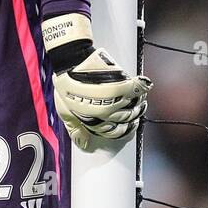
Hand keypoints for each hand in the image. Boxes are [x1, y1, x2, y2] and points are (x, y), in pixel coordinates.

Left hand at [41, 13, 151, 152]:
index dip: (122, 130)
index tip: (126, 127)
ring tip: (138, 103)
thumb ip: (75, 130)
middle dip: (131, 118)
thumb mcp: (65, 112)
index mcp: (94, 120)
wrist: (71, 63)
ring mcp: (117, 97)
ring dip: (138, 106)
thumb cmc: (66, 85)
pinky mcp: (123, 82)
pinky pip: (139, 89)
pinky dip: (142, 89)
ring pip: (136, 107)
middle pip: (127, 120)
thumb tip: (83, 144)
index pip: (114, 132)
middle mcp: (108, 111)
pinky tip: (142, 88)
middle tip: (132, 114)